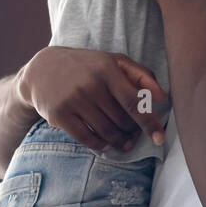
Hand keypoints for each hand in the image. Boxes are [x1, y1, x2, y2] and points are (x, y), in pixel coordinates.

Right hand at [18, 46, 168, 151]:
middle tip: (134, 135)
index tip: (159, 138)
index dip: (149, 122)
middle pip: (121, 121)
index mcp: (107, 69)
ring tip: (124, 142)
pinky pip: (87, 139)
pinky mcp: (59, 115)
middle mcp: (90, 84)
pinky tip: (105, 143)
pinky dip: (100, 145)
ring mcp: (73, 100)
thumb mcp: (113, 61)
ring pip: (106, 132)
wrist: (43, 69)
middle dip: (132, 132)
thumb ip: (141, 75)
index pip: (134, 101)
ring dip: (119, 142)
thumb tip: (162, 97)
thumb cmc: (87, 66)